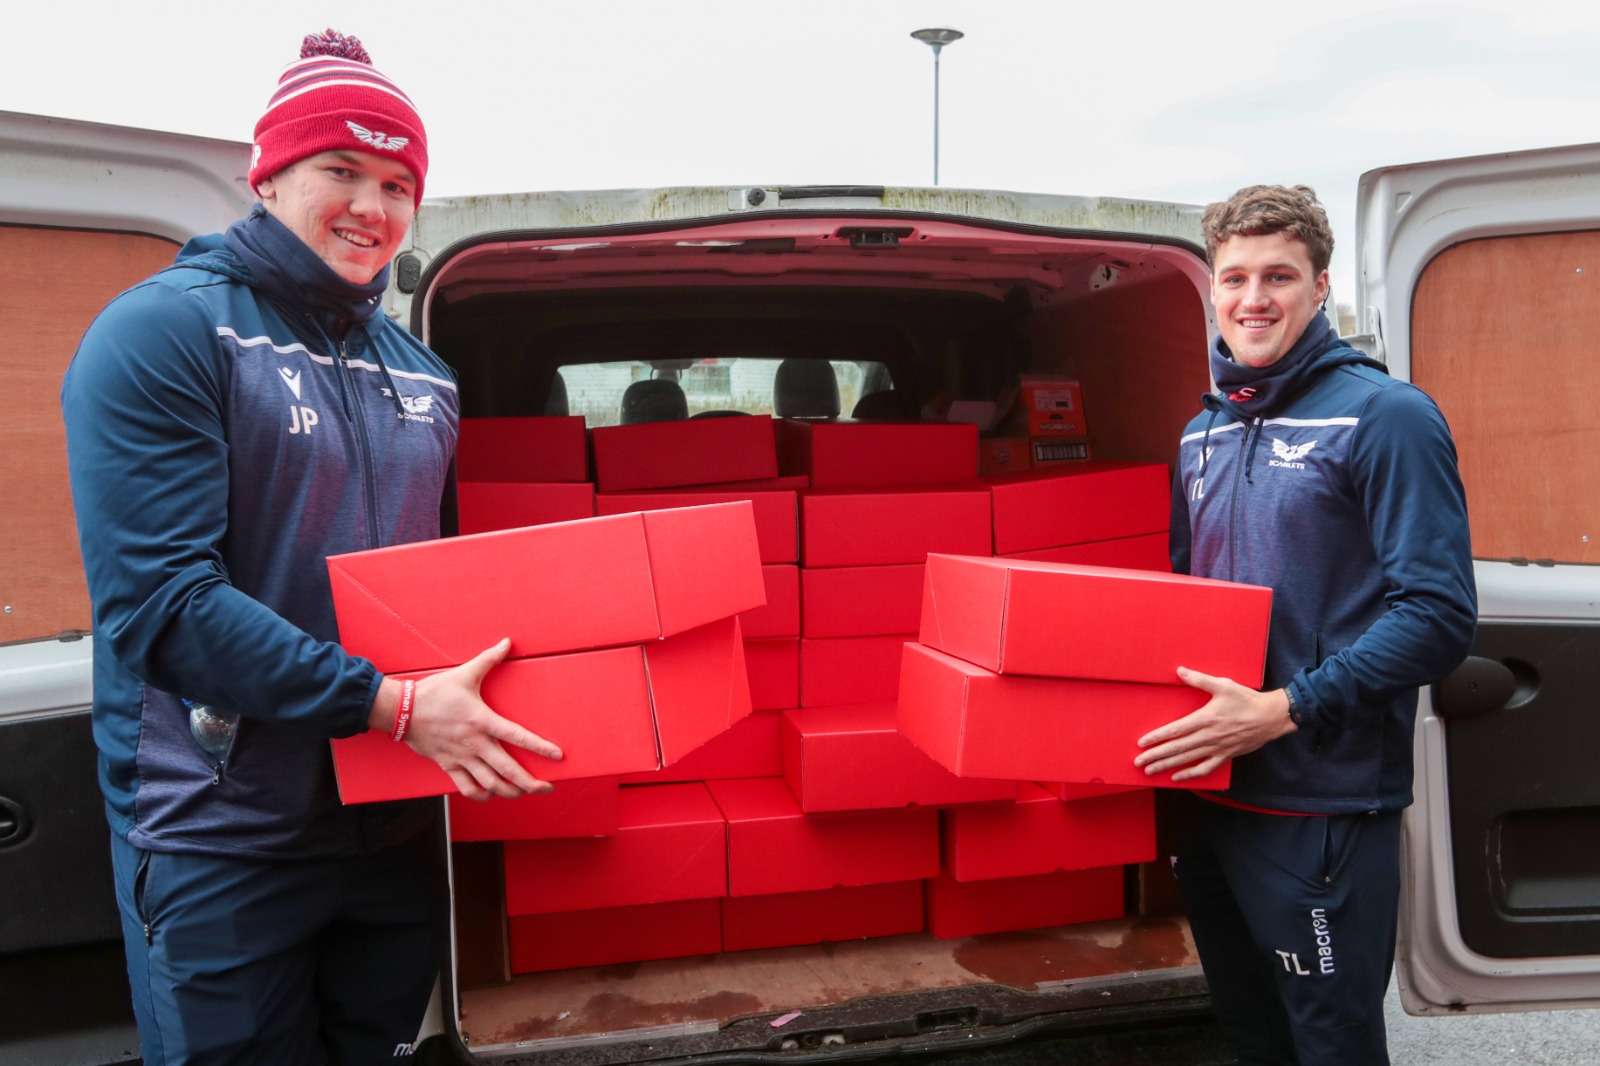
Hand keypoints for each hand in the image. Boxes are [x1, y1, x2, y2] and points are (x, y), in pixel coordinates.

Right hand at [372, 639, 563, 800]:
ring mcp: (461, 757)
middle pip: (507, 770)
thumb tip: (507, 642)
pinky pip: (467, 788)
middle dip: (530, 782)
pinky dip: (481, 795)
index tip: (558, 756)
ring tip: (524, 792)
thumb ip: (489, 659)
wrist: (400, 710)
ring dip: (510, 792)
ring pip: (490, 784)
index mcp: (481, 720)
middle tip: (547, 787)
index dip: (540, 747)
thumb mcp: (464, 673)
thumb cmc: (434, 692)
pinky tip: (492, 794)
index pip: (517, 736)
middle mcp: (474, 743)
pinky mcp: (448, 765)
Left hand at [1133, 667, 1296, 781]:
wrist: (1271, 717)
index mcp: (1206, 718)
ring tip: (1150, 771)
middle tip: (1138, 762)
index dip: (1157, 737)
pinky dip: (1190, 774)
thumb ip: (1199, 680)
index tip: (1141, 743)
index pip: (1175, 730)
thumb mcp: (1223, 685)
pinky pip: (1205, 768)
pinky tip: (1176, 778)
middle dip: (1156, 756)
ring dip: (1167, 766)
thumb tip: (1179, 670)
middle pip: (1177, 748)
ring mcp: (1217, 748)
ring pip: (1187, 760)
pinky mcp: (1225, 756)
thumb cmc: (1246, 699)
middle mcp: (1209, 736)